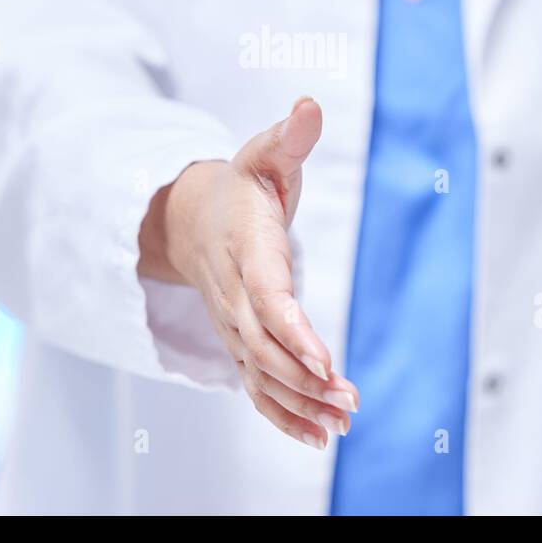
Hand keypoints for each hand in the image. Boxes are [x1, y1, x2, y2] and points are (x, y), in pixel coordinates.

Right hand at [140, 97, 358, 448]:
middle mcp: (235, 296)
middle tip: (349, 401)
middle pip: (267, 347)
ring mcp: (234, 325)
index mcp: (246, 250)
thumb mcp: (264, 155)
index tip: (324, 361)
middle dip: (306, 379)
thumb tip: (309, 106)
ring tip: (342, 426)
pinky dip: (283, 415)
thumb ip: (289, 137)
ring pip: (262, 375)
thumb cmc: (240, 188)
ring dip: (300, 405)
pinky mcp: (240, 343)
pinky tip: (318, 436)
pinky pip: (257, 387)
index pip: (267, 297)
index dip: (294, 331)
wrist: (192, 221)